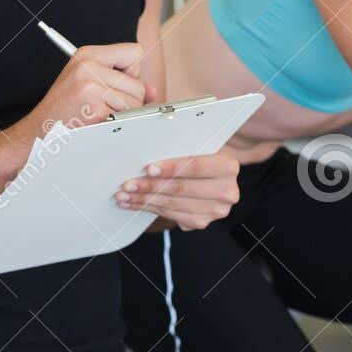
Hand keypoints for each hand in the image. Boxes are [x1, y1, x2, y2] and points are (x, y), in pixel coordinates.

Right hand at [24, 43, 146, 135]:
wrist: (39, 130)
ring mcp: (91, 85)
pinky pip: (125, 116)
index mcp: (88, 54)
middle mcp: (89, 65)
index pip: (135, 52)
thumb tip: (153, 92)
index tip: (115, 83)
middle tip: (103, 104)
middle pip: (138, 82)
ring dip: (122, 113)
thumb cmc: (67, 108)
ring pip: (135, 101)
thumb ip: (123, 82)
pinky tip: (96, 122)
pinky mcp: (95, 106)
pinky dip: (115, 124)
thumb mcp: (91, 84)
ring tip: (98, 113)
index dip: (132, 72)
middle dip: (129, 98)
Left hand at [115, 150, 241, 229]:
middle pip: (181, 188)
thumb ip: (180, 140)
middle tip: (127, 184)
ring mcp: (216, 210)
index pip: (196, 166)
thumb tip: (151, 130)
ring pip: (173, 205)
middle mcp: (227, 190)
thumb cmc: (199, 154)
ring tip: (124, 195)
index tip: (148, 168)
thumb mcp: (196, 143)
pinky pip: (171, 216)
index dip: (171, 167)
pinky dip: (149, 208)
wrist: (212, 175)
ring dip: (144, 200)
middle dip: (150, 186)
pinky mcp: (202, 221)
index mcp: (227, 166)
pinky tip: (134, 203)